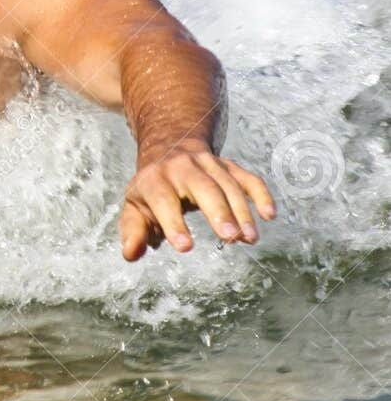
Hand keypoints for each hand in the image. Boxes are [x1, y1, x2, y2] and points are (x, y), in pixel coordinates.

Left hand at [119, 140, 275, 260]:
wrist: (169, 145)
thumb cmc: (151, 188)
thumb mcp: (134, 207)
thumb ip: (133, 232)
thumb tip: (131, 254)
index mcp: (155, 180)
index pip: (164, 200)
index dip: (173, 223)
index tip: (185, 246)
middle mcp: (183, 168)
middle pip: (204, 187)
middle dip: (218, 211)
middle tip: (229, 236)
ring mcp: (209, 164)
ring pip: (228, 185)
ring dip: (242, 211)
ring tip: (249, 238)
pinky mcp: (228, 166)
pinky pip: (247, 178)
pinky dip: (260, 194)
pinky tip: (269, 214)